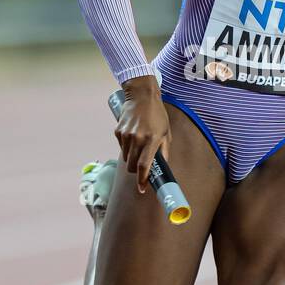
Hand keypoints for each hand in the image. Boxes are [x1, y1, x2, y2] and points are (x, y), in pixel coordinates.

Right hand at [115, 77, 171, 192]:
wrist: (142, 96)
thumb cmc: (157, 115)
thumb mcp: (166, 132)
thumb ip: (164, 151)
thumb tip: (161, 168)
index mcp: (152, 139)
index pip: (144, 165)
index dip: (142, 180)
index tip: (142, 189)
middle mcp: (137, 138)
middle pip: (131, 166)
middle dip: (135, 171)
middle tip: (141, 169)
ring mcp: (126, 135)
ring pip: (125, 158)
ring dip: (131, 159)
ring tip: (139, 147)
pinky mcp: (118, 132)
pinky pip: (121, 147)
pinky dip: (127, 148)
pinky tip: (133, 137)